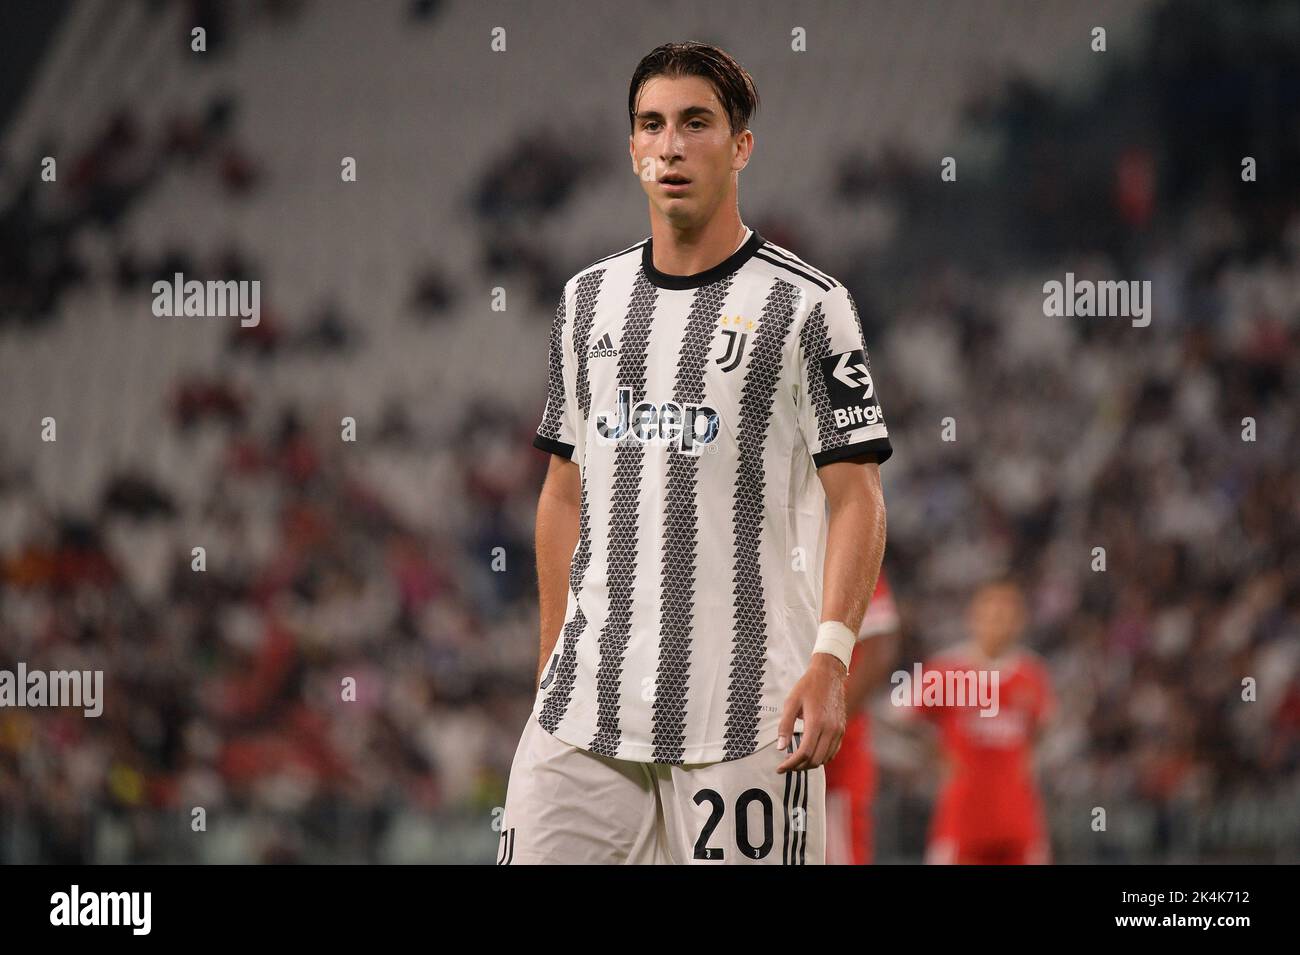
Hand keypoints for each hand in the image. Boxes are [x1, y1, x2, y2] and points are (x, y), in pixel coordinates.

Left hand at [776, 653, 847, 772]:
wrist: (829, 674)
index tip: (780, 768)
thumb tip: (781, 747)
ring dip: (810, 764)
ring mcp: (838, 731)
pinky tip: (811, 753)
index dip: (791, 764)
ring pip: (825, 758)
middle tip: (786, 765)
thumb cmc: (809, 686)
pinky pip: (833, 752)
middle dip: (799, 766)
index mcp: (816, 722)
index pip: (804, 753)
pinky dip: (821, 758)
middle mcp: (830, 729)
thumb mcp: (791, 703)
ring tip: (796, 760)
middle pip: (815, 760)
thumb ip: (785, 726)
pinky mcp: (841, 730)